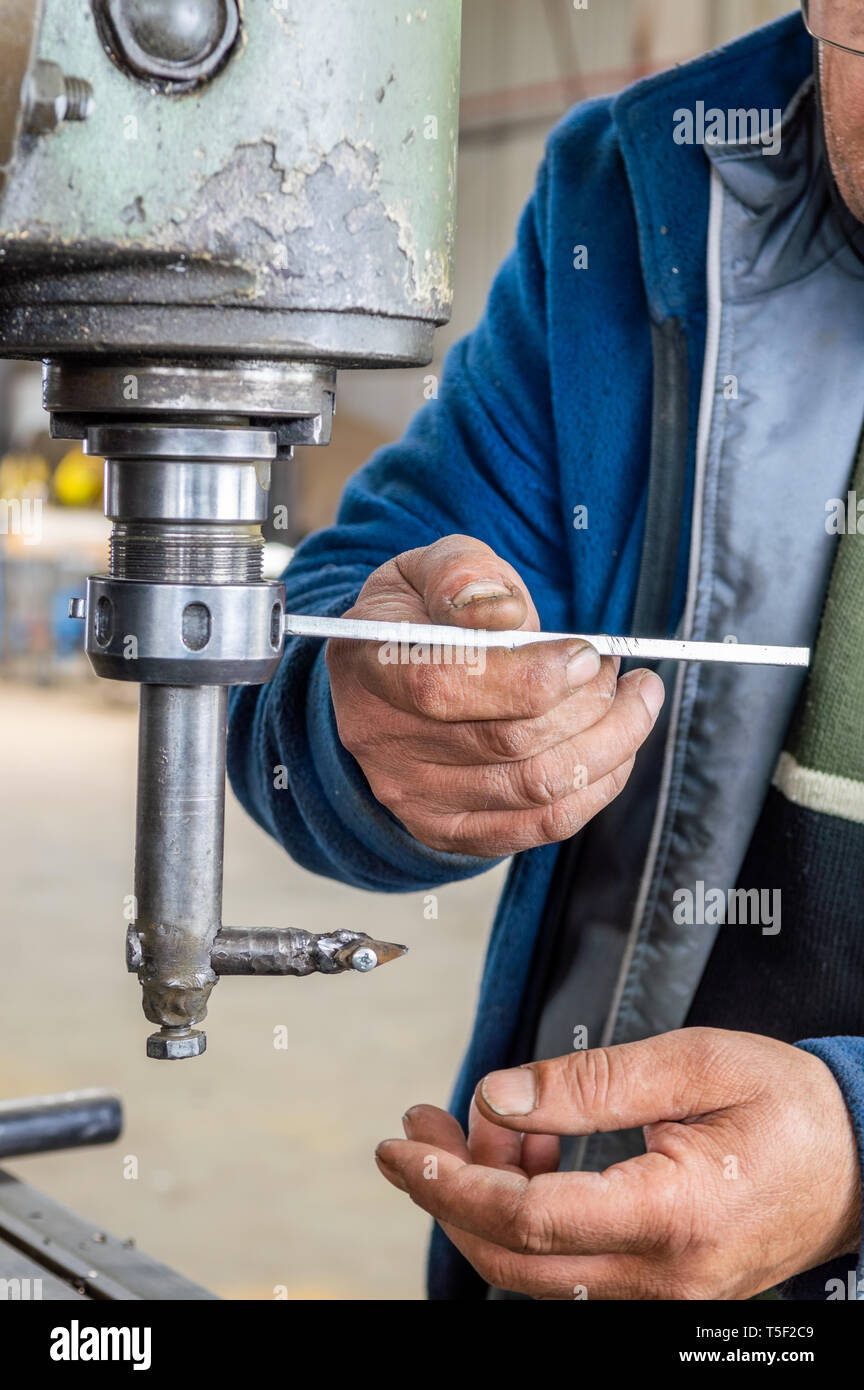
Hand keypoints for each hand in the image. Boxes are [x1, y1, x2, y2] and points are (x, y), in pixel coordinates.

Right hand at [326, 534, 663, 857]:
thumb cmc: (426, 612)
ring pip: (534, 786)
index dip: (528, 675)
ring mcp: (410, 794)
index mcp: (367, 660)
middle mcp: (379, 738)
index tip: (587, 654)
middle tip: (613, 667)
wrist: (392, 672)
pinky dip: (597, 786)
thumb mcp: (433, 565)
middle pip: (505, 741)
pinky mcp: (446, 829)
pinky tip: (618, 747)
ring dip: (608, 742)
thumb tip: (505, 615)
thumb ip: (463, 574)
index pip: (441, 684)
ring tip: (631, 700)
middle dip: (588, 702)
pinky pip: (540, 824)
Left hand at [376, 1028, 861, 1298]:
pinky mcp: (663, 1289)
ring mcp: (664, 1295)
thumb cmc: (789, 1106)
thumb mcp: (692, 1064)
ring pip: (537, 1269)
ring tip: (493, 1122)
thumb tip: (498, 1095)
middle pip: (516, 1260)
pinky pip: (573, 1266)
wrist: (860, 1161)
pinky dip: (533, 1214)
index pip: (529, 1219)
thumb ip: (590, 1082)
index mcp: (672, 1216)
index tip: (401, 1149)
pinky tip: (536, 1152)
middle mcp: (664, 1277)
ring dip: (491, 1200)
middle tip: (419, 1131)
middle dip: (450, 1196)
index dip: (451, 1185)